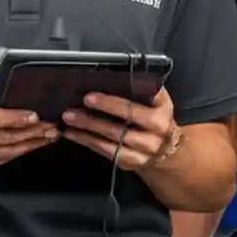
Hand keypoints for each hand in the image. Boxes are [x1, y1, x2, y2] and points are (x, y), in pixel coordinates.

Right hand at [0, 67, 59, 173]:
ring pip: (5, 151)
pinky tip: (31, 145)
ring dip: (30, 144)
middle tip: (51, 126)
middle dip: (31, 132)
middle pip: (2, 137)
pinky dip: (18, 152)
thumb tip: (6, 74)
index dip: (14, 118)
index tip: (34, 115)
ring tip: (48, 136)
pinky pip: (0, 160)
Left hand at [61, 89, 180, 170]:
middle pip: (117, 129)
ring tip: (68, 120)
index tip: (89, 97)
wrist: (168, 151)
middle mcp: (150, 139)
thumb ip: (147, 89)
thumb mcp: (161, 102)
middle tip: (70, 111)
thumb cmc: (159, 118)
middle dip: (92, 120)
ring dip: (85, 131)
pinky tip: (72, 134)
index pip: (132, 110)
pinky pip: (104, 152)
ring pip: (108, 142)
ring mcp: (139, 154)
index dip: (110, 104)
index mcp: (158, 119)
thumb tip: (125, 73)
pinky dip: (87, 141)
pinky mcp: (127, 163)